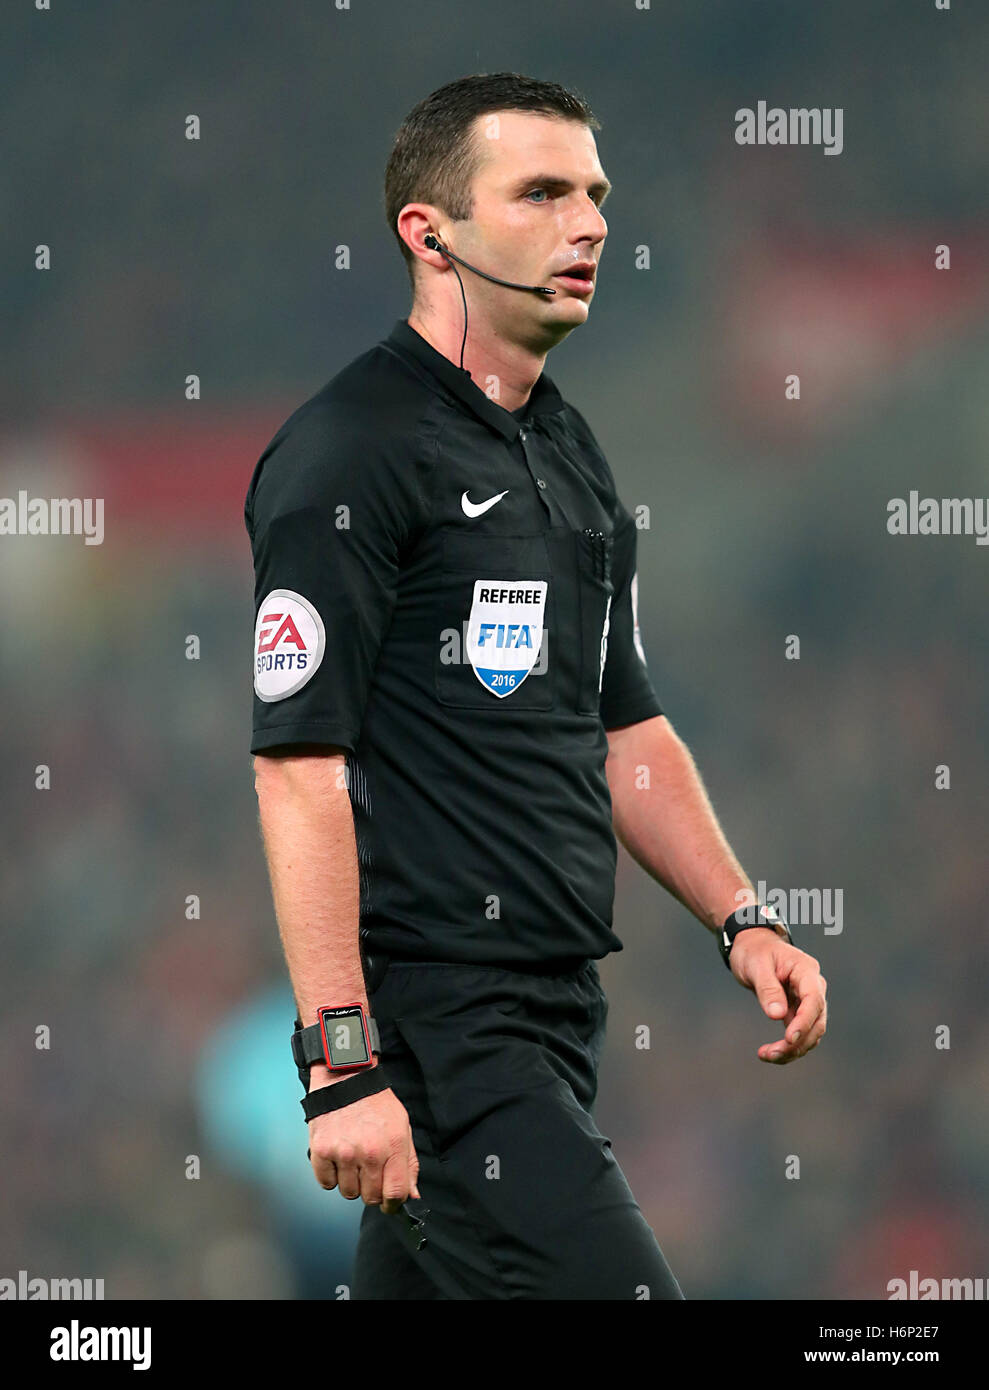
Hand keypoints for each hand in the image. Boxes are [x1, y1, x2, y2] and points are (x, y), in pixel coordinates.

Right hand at [307, 1077, 420, 1213]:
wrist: (346, 1077)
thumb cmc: (376, 1102)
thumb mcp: (402, 1127)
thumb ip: (408, 1163)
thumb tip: (411, 1196)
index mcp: (393, 1146)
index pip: (396, 1194)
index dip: (394, 1204)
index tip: (389, 1203)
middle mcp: (369, 1152)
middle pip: (371, 1197)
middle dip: (372, 1190)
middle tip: (369, 1171)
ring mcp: (344, 1153)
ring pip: (348, 1192)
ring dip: (351, 1182)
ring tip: (352, 1159)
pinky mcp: (321, 1151)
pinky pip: (326, 1183)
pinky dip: (331, 1175)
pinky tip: (337, 1159)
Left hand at [728, 928, 827, 1063]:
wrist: (752, 946)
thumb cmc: (754, 951)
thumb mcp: (756, 965)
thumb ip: (768, 989)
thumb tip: (777, 1016)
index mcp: (806, 970)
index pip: (814, 1000)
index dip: (804, 1022)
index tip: (789, 1039)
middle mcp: (813, 987)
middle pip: (816, 1021)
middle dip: (798, 1042)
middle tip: (772, 1054)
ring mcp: (807, 1000)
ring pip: (811, 1032)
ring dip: (793, 1049)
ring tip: (767, 1055)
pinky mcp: (798, 1011)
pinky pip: (800, 1033)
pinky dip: (788, 1046)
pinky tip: (770, 1053)